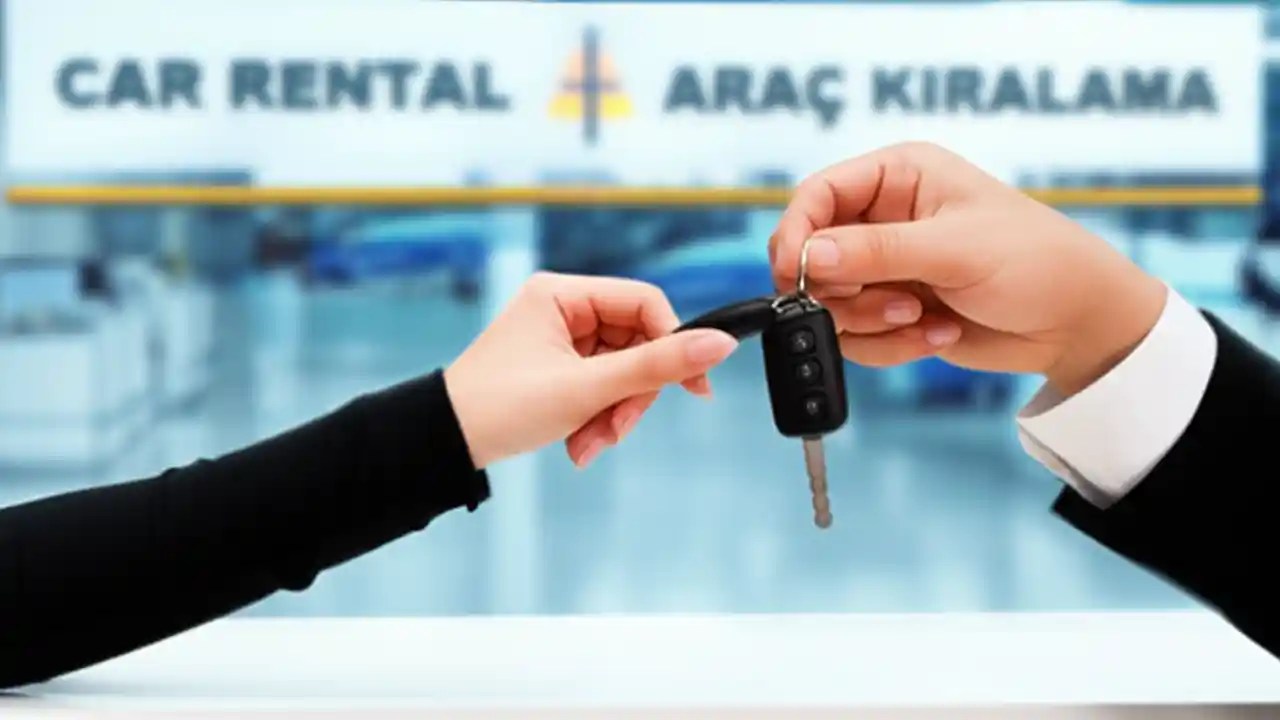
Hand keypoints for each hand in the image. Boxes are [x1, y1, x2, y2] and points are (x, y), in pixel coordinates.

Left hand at [443, 272, 738, 468]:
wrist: (444, 445)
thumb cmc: (499, 408)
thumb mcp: (586, 388)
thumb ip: (656, 366)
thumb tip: (720, 344)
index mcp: (561, 294)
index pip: (644, 303)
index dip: (674, 343)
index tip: (694, 386)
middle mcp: (562, 310)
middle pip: (636, 342)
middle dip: (632, 395)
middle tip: (618, 430)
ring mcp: (560, 341)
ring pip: (622, 372)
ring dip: (614, 415)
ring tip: (589, 446)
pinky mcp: (558, 369)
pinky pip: (601, 388)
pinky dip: (598, 419)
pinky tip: (580, 445)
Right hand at [769, 142, 1167, 396]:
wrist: (1077, 324)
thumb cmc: (1037, 261)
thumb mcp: (957, 249)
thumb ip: (878, 251)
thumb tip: (810, 255)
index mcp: (899, 176)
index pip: (817, 194)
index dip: (798, 232)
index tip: (796, 272)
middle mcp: (884, 218)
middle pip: (813, 254)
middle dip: (845, 290)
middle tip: (892, 302)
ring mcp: (886, 268)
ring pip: (830, 303)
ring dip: (872, 321)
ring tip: (922, 316)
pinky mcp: (891, 311)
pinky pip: (855, 336)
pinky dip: (890, 345)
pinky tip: (937, 332)